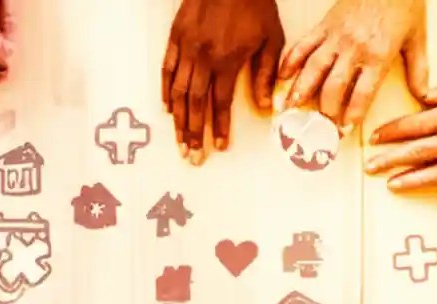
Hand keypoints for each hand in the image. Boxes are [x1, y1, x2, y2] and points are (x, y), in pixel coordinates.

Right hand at [163, 0, 284, 162]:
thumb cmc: (254, 4)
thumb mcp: (271, 37)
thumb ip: (265, 73)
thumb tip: (265, 106)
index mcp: (226, 60)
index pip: (220, 103)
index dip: (219, 128)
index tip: (218, 148)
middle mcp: (202, 58)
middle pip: (194, 104)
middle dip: (193, 133)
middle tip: (192, 156)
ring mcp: (185, 48)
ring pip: (177, 91)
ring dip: (178, 120)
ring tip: (179, 141)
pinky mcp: (175, 37)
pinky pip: (166, 69)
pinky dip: (165, 91)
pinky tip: (167, 109)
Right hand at [278, 0, 427, 130]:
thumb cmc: (404, 3)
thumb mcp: (417, 37)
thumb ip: (419, 69)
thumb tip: (424, 96)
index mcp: (378, 55)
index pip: (362, 94)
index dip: (352, 115)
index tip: (345, 129)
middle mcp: (354, 48)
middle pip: (333, 86)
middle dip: (324, 110)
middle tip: (319, 125)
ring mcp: (336, 36)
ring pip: (313, 68)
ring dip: (300, 90)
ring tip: (289, 108)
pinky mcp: (324, 25)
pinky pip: (303, 44)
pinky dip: (290, 60)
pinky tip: (282, 76)